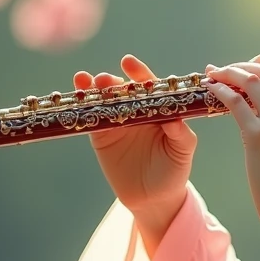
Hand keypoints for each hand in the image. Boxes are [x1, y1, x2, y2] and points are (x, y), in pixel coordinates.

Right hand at [74, 55, 197, 255]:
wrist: (153, 198)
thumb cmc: (174, 169)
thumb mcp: (183, 151)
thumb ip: (181, 134)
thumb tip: (175, 120)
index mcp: (158, 108)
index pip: (148, 86)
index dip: (139, 74)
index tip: (128, 63)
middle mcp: (137, 110)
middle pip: (122, 89)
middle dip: (112, 81)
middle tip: (103, 78)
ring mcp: (117, 122)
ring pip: (104, 100)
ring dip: (93, 89)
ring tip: (85, 82)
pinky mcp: (101, 137)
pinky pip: (91, 119)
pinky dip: (83, 108)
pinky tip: (77, 99)